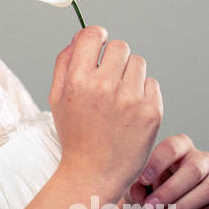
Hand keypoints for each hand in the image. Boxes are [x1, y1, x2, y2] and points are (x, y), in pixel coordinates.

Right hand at [49, 25, 162, 203]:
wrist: (93, 174)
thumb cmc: (74, 135)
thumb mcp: (57, 98)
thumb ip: (64, 63)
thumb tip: (80, 37)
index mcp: (78, 80)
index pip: (93, 34)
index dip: (97, 37)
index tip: (100, 46)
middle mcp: (105, 86)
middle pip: (120, 46)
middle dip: (114, 58)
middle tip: (109, 78)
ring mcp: (130, 99)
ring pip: (138, 63)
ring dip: (130, 74)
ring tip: (120, 96)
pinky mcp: (151, 111)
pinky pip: (152, 83)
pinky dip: (143, 92)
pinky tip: (131, 111)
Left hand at [127, 134, 208, 208]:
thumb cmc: (145, 191)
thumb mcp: (137, 187)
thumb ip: (137, 186)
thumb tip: (138, 190)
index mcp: (180, 147)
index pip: (173, 147)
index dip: (158, 163)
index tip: (142, 180)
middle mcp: (201, 161)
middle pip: (194, 169)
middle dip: (170, 191)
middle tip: (150, 207)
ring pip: (207, 191)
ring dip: (180, 208)